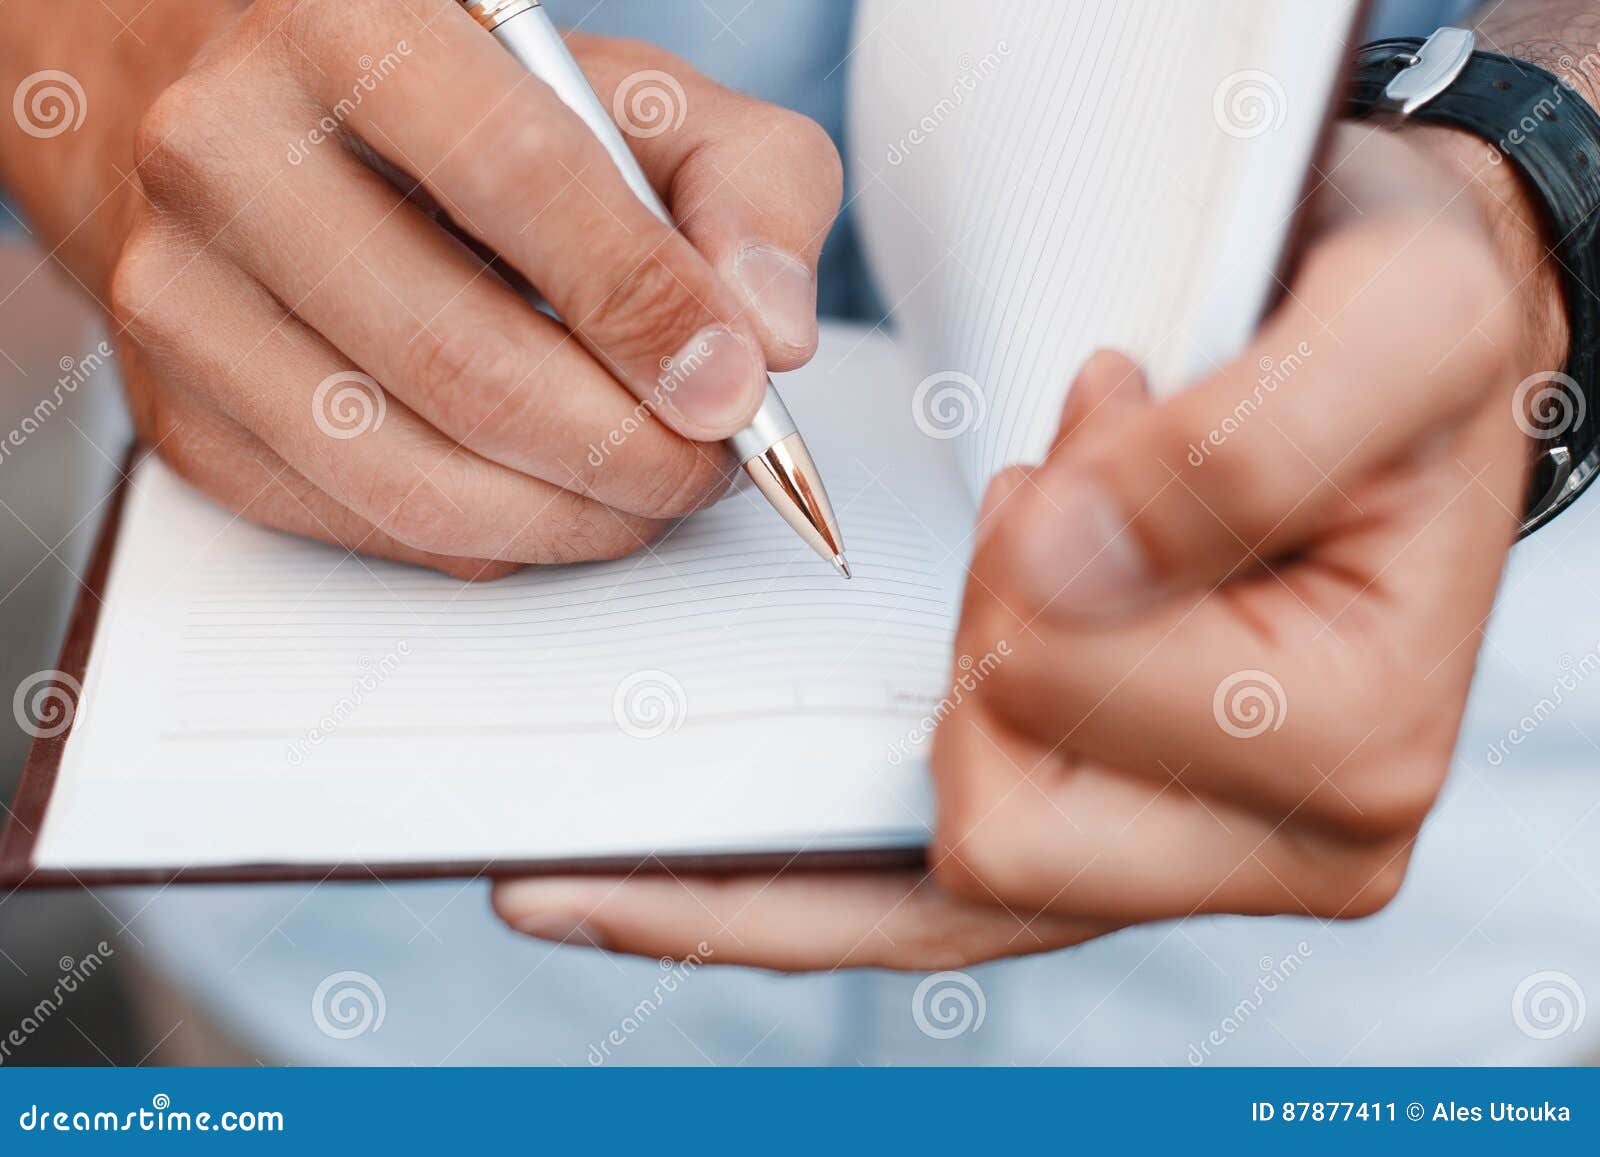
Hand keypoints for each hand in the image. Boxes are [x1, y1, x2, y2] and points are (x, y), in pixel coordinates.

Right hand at [8, 0, 839, 577]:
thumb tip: (770, 338)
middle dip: (625, 448)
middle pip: (459, 358)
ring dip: (570, 518)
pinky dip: (495, 540)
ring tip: (651, 492)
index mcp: (349, 24)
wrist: (263, 136)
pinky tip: (555, 501)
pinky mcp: (182, 417)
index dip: (644, 306)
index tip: (738, 390)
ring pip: (406, 474)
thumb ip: (743, 188)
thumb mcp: (637, 104)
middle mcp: (226, 151)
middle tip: (711, 466)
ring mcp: (180, 295)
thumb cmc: (476, 118)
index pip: (514, 177)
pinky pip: (366, 526)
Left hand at [493, 124, 1561, 967]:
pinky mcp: (1099, 843)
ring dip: (873, 745)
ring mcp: (1178, 861)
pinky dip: (777, 899)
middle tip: (1043, 505)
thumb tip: (1059, 566)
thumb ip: (1242, 453)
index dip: (1029, 552)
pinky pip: (910, 913)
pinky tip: (630, 880)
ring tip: (971, 581)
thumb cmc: (1400, 331)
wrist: (1405, 362)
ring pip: (923, 901)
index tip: (1095, 428)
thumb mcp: (1388, 330)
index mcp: (1348, 749)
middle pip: (985, 836)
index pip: (1061, 697)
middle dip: (970, 640)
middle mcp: (1276, 849)